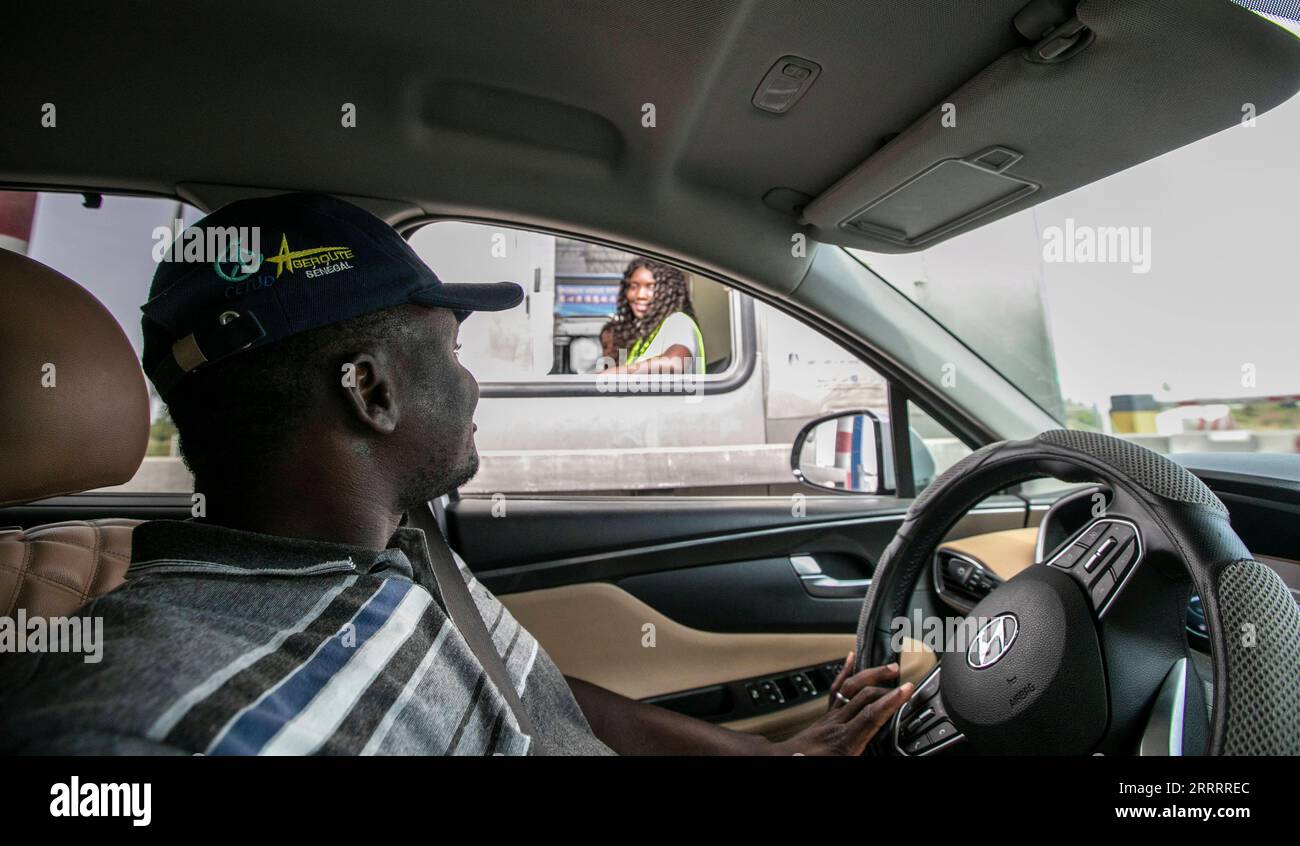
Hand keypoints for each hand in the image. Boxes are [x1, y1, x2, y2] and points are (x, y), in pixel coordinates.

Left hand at [771, 654, 911, 755]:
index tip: (907, 689)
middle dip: (886, 685)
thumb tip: (886, 754)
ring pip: (851, 688)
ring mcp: (830, 717)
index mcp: (845, 742)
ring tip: (889, 668)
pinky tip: (852, 658)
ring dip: (871, 675)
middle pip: (864, 697)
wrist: (781, 763)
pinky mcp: (824, 715)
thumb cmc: (811, 764)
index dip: (891, 700)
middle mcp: (837, 724)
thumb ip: (866, 756)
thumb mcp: (846, 765)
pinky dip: (845, 671)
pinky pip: (835, 689)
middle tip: (905, 679)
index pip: (872, 714)